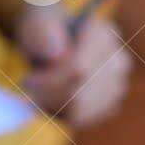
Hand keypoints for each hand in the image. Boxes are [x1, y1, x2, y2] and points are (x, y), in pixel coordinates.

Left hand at [17, 7, 131, 128]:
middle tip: (28, 86)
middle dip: (47, 95)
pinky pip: (83, 119)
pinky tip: (52, 100)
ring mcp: (118, 85)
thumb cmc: (43, 33)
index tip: (26, 79)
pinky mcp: (110, 105)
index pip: (78, 70)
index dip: (46, 81)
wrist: (50, 45)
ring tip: (38, 91)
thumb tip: (57, 55)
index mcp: (103, 33)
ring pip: (81, 109)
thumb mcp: (34, 25)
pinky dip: (62, 114)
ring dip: (52, 104)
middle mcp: (118, 60)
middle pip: (79, 93)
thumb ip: (42, 31)